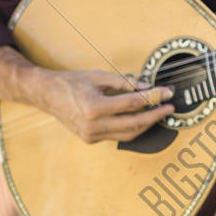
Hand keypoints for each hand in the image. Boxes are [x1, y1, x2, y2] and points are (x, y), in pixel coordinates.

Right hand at [40, 69, 173, 143]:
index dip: (154, 98)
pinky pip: (117, 136)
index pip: (134, 104)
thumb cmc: (71, 83)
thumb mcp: (98, 75)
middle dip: (155, 115)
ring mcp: (91, 135)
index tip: (167, 93)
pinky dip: (131, 128)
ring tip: (159, 114)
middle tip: (169, 107)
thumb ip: (124, 82)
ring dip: (146, 124)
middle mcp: (93, 125)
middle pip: (134, 123)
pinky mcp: (91, 139)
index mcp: (95, 108)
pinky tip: (141, 119)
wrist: (46, 94)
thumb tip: (146, 87)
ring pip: (128, 134)